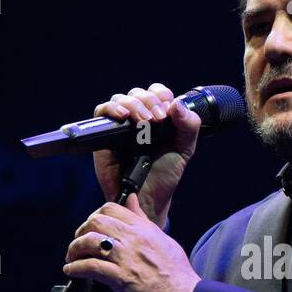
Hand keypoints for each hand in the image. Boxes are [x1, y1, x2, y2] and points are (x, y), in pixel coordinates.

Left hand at [63, 193, 200, 291]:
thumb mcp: (162, 240)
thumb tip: (131, 200)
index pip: (111, 208)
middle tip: (78, 244)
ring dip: (75, 249)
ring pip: (90, 241)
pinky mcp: (122, 278)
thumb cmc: (177, 274)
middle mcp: (134, 239)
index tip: (91, 228)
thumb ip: (143, 220)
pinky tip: (72, 272)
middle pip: (96, 221)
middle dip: (81, 231)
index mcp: (144, 229)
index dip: (95, 216)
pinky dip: (76, 269)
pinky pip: (91, 267)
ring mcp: (127, 259)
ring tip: (72, 259)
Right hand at [91, 83, 201, 230]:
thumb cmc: (164, 175)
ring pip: (121, 98)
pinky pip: (102, 111)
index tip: (167, 113)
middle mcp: (138, 118)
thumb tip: (177, 104)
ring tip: (143, 121)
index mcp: (158, 118)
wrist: (147, 198)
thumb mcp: (184, 149)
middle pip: (139, 93)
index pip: (158, 93)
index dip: (162, 96)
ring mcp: (121, 125)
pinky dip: (111, 108)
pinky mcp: (104, 134)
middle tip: (157, 120)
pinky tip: (123, 116)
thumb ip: (189, 126)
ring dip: (134, 104)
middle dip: (150, 101)